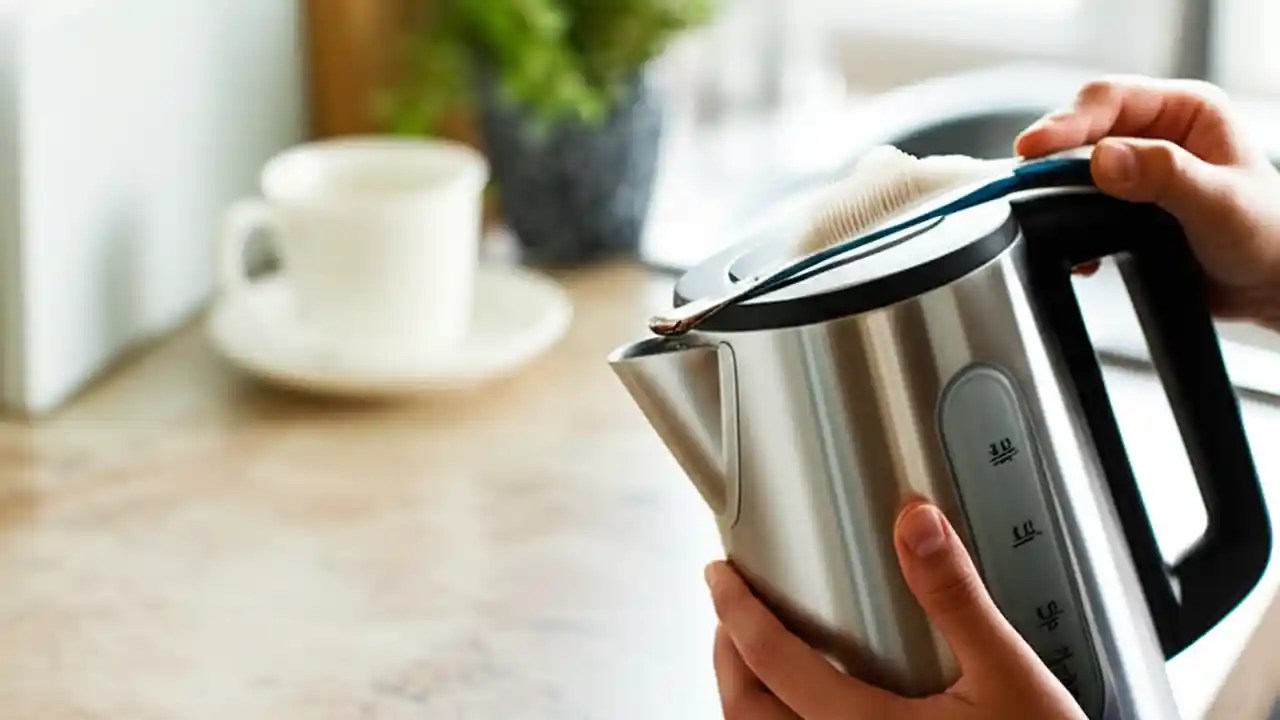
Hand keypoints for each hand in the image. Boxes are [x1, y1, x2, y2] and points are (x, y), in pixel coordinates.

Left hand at [706, 501, 1085, 719]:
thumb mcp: (1007, 675)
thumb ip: (956, 597)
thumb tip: (916, 524)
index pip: (769, 661)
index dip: (734, 611)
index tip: (720, 576)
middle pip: (745, 711)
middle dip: (725, 656)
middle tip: (728, 614)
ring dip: (745, 697)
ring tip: (753, 659)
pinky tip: (804, 708)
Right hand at [1014, 75, 1279, 331]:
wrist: (1269, 287)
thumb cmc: (1267, 237)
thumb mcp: (1220, 203)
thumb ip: (1165, 176)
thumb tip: (1103, 158)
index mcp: (1186, 111)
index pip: (1111, 99)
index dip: (1067, 121)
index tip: (1034, 148)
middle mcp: (1157, 133)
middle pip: (1083, 131)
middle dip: (1052, 157)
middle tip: (1027, 182)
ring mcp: (1137, 170)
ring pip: (1074, 169)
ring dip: (1056, 194)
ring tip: (1044, 214)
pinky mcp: (1123, 205)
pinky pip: (1078, 205)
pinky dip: (1065, 224)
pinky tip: (1076, 249)